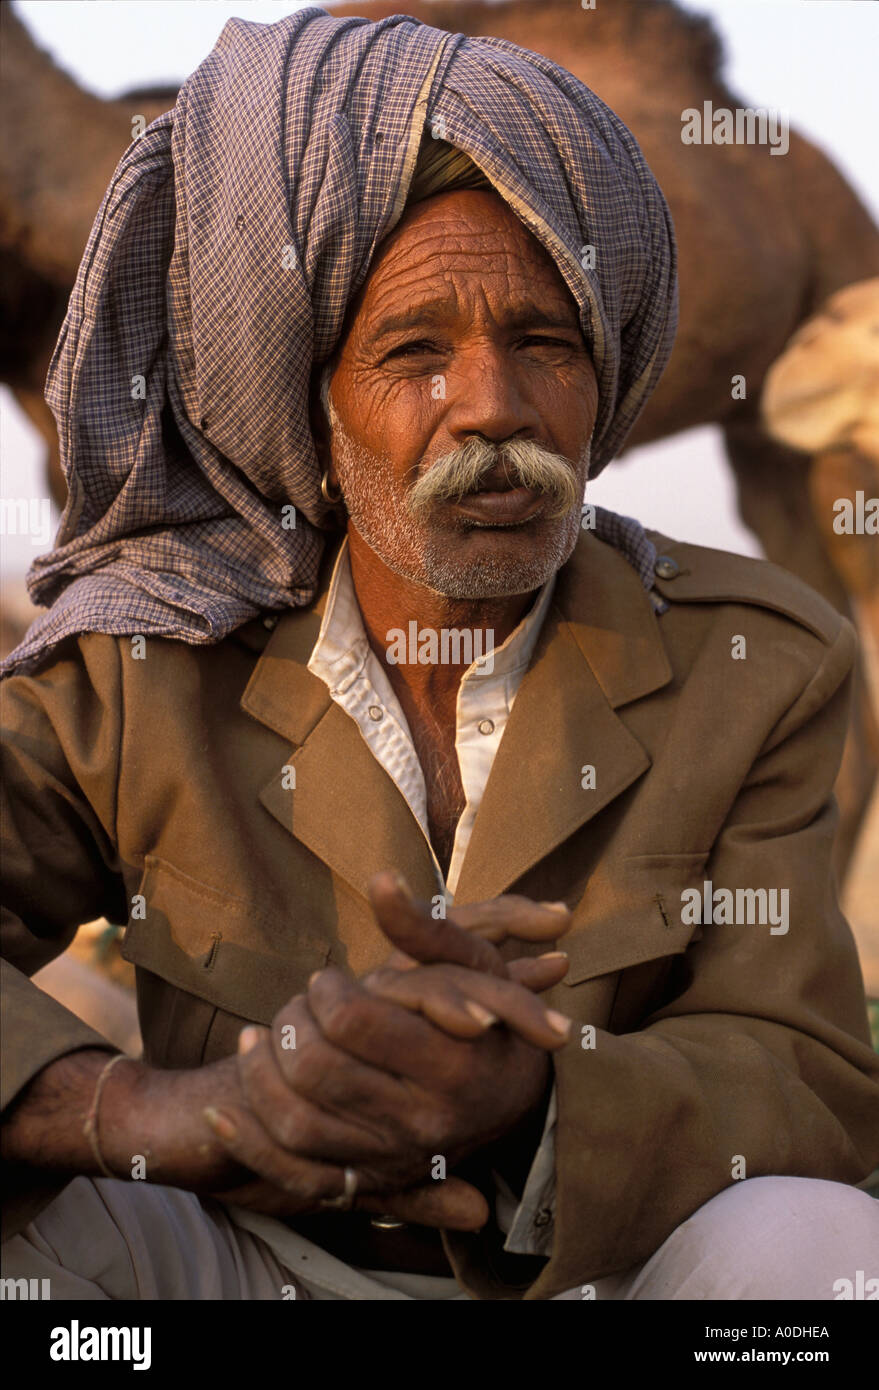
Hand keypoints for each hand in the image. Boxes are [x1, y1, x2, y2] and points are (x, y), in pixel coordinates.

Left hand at [203, 874, 573, 1225]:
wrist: (518, 1101)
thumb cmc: (493, 1018)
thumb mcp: (474, 967)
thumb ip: (423, 927)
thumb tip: (380, 879)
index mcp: (453, 1067)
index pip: (352, 1022)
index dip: (327, 991)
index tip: (330, 981)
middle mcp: (421, 1124)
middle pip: (317, 1069)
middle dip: (294, 1023)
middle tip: (301, 1006)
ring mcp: (390, 1160)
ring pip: (295, 1123)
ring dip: (261, 1073)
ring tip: (262, 1038)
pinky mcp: (364, 1185)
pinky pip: (290, 1175)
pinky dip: (247, 1144)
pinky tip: (220, 1112)